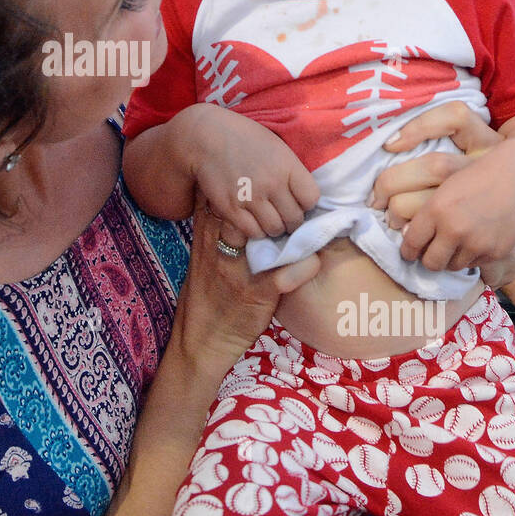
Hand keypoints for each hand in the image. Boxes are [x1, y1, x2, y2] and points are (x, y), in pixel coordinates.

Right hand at [173, 193, 321, 373]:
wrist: (200, 340)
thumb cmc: (205, 293)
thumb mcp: (202, 254)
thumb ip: (216, 227)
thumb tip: (235, 199)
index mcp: (207, 235)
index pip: (224, 194)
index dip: (246, 182)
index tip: (264, 175)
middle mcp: (220, 246)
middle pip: (248, 207)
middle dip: (273, 198)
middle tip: (296, 197)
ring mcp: (238, 269)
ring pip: (269, 232)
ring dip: (293, 227)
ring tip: (312, 226)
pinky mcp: (257, 292)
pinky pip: (287, 272)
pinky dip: (305, 264)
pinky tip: (314, 261)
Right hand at [182, 105, 319, 240]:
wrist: (207, 136)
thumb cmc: (244, 138)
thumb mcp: (276, 147)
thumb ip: (291, 171)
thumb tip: (302, 197)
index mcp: (287, 166)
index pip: (311, 199)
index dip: (306, 203)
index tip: (297, 201)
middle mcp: (272, 183)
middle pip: (295, 219)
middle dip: (291, 220)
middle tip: (282, 216)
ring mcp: (251, 197)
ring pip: (274, 228)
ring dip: (273, 227)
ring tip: (267, 219)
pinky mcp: (231, 208)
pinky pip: (253, 232)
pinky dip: (255, 231)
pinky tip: (252, 220)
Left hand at [369, 101, 514, 280]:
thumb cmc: (476, 174)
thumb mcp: (442, 183)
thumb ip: (424, 207)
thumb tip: (405, 232)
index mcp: (436, 209)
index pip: (411, 242)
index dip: (407, 249)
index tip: (408, 249)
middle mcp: (454, 229)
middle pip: (429, 262)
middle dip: (426, 258)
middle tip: (428, 252)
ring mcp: (476, 243)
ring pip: (450, 266)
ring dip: (449, 258)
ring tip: (453, 246)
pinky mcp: (493, 253)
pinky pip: (473, 266)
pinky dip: (471, 257)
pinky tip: (474, 243)